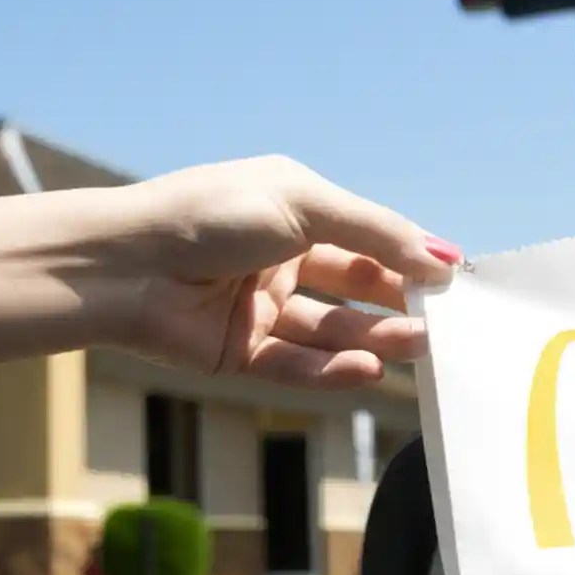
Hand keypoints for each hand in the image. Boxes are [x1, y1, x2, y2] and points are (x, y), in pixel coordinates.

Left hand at [107, 155, 462, 387]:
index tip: (451, 280)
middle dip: (396, 304)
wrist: (123, 264)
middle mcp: (278, 259)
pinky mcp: (239, 353)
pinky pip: (295, 366)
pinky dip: (332, 371)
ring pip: (330, 331)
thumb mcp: (302, 203)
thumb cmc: (209, 213)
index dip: (406, 257)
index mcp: (292, 211)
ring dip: (374, 340)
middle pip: (353, 288)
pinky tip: (366, 369)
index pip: (365, 238)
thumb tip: (443, 255)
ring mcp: (259, 308)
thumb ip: (374, 231)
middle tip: (440, 323)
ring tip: (417, 346)